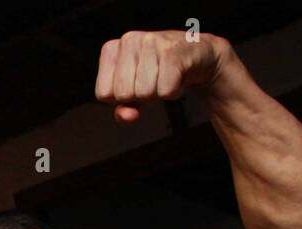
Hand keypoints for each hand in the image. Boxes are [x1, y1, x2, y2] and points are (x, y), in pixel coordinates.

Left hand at [95, 30, 228, 123]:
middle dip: (141, 96)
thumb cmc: (159, 75)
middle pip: (123, 94)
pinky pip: (165, 90)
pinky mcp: (171, 49)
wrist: (198, 57)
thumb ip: (124, 112)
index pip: (104, 94)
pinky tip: (178, 75)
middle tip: (154, 79)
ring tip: (166, 76)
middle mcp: (127, 40)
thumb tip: (127, 116)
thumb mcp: (135, 97)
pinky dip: (174, 92)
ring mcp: (149, 41)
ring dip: (159, 92)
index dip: (122, 98)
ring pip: (144, 93)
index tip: (136, 83)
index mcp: (110, 49)